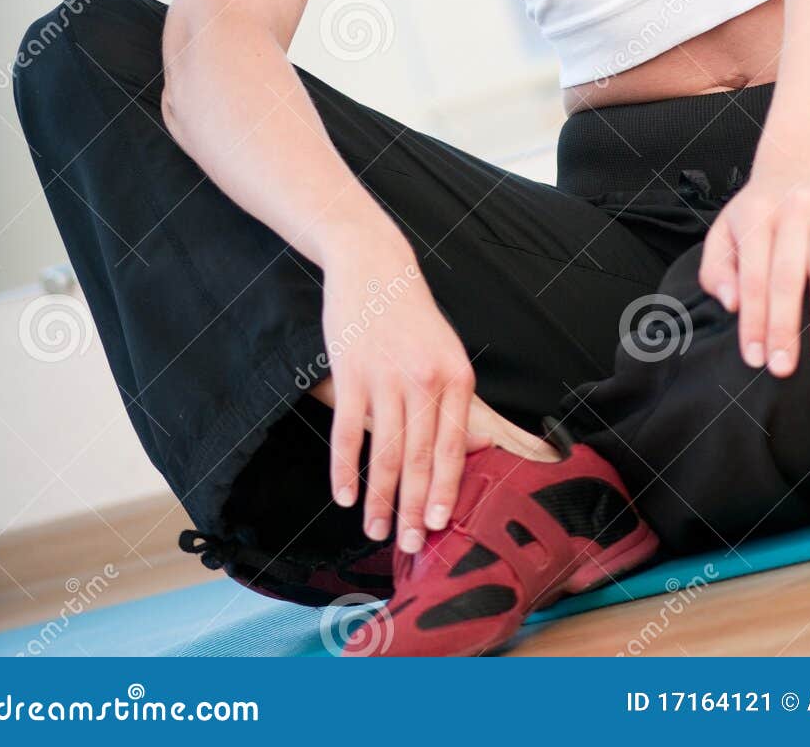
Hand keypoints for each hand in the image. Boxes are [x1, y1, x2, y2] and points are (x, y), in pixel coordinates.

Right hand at [321, 219, 477, 551]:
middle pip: (419, 458)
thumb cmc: (411, 314)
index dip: (445, 490)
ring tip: (376, 529)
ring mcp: (385, 377)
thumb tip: (465, 452)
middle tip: (408, 545)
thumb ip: (452, 398)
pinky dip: (345, 469)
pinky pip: (347, 432)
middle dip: (414, 508)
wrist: (373, 264)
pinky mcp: (351, 373)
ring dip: (379, 499)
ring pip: (384, 453)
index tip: (440, 525)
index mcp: (456, 377)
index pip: (453, 447)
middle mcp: (424, 380)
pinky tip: (345, 496)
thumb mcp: (446, 350)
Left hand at [697, 162, 809, 376]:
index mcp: (755, 217)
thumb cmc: (759, 212)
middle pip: (788, 277)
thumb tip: (730, 305)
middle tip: (784, 368)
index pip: (752, 277)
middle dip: (785, 327)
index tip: (756, 359)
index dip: (753, 320)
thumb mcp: (725, 230)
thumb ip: (717, 269)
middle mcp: (791, 211)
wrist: (801, 162)